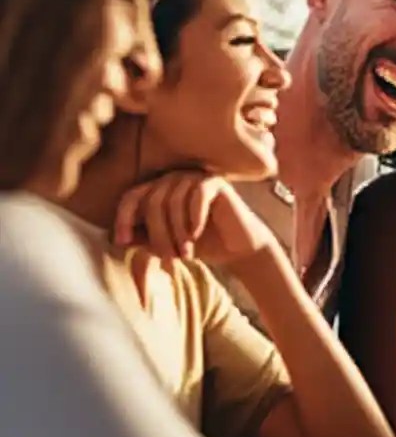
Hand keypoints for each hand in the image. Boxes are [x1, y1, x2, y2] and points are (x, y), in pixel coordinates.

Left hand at [113, 171, 273, 265]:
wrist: (238, 250)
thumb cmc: (201, 246)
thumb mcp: (165, 244)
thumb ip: (142, 238)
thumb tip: (116, 238)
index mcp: (158, 189)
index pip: (131, 197)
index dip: (123, 218)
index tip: (121, 242)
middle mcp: (174, 179)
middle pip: (152, 202)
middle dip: (158, 234)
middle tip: (168, 259)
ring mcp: (195, 178)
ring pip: (173, 201)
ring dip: (177, 232)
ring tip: (185, 254)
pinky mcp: (215, 183)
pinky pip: (197, 196)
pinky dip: (194, 218)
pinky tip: (197, 235)